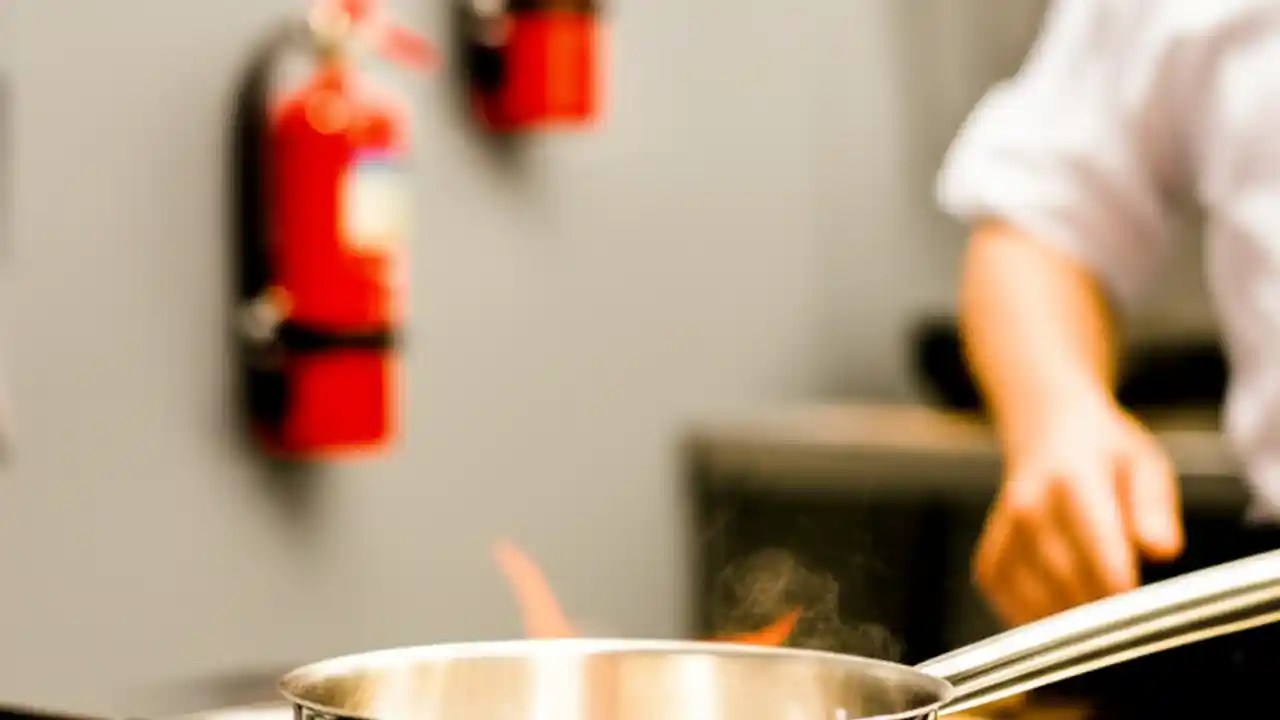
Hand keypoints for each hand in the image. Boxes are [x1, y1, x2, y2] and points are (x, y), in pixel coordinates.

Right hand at [974, 397, 1184, 626]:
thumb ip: (1154, 508)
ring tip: (1100, 617)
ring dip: (1077, 626)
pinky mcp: (988, 563)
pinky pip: (1016, 612)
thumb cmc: (1105, 453)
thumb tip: (1162, 551)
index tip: (1150, 616)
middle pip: (1074, 591)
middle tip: (1133, 625)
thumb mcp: (1144, 464)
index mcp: (1072, 483)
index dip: (1131, 600)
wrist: (1042, 431)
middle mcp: (1027, 510)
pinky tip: (1066, 608)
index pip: (1105, 564)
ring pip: (1043, 609)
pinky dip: (1045, 622)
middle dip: (1108, 619)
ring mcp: (1003, 538)